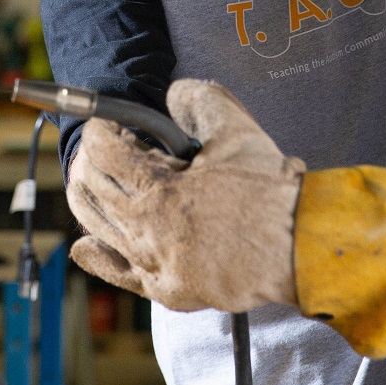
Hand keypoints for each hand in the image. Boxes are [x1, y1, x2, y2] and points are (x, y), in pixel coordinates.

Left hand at [65, 79, 302, 312]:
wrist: (299, 247)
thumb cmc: (271, 192)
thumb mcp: (236, 130)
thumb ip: (198, 100)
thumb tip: (173, 95)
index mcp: (159, 192)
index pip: (105, 153)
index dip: (101, 130)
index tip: (108, 122)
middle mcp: (147, 232)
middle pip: (93, 189)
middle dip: (93, 160)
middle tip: (107, 146)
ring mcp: (156, 264)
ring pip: (100, 229)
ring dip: (90, 200)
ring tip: (94, 183)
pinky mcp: (169, 289)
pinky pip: (120, 274)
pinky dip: (98, 257)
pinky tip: (86, 246)